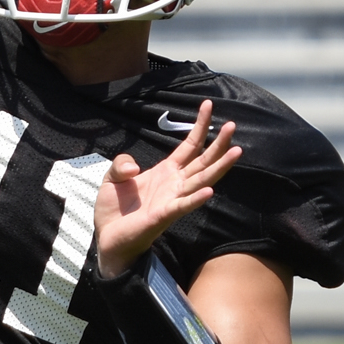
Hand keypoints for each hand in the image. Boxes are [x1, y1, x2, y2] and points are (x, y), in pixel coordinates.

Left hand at [93, 101, 238, 278]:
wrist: (107, 238)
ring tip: (236, 151)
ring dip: (219, 167)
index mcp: (166, 171)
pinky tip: (210, 191)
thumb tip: (134, 166)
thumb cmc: (113, 210)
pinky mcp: (163, 216)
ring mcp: (172, 200)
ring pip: (202, 180)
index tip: (208, 105)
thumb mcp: (112, 177)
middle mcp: (175, 184)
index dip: (200, 126)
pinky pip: (183, 206)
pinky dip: (195, 200)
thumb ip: (121, 163)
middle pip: (203, 159)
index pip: (190, 145)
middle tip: (233, 125)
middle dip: (218, 143)